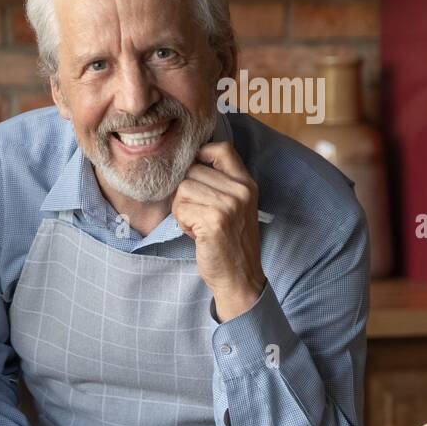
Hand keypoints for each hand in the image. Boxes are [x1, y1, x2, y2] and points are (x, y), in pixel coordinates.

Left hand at [170, 142, 265, 320]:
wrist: (240, 276)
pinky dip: (181, 222)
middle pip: (192, 170)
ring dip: (181, 209)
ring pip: (182, 189)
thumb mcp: (234, 206)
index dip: (200, 155)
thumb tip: (185, 162)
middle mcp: (241, 190)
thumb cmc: (229, 241)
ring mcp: (229, 204)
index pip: (221, 148)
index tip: (194, 175)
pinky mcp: (214, 220)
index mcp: (246, 183)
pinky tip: (196, 234)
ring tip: (197, 224)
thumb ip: (219, 183)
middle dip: (185, 193)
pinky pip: (180, 208)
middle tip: (197, 213)